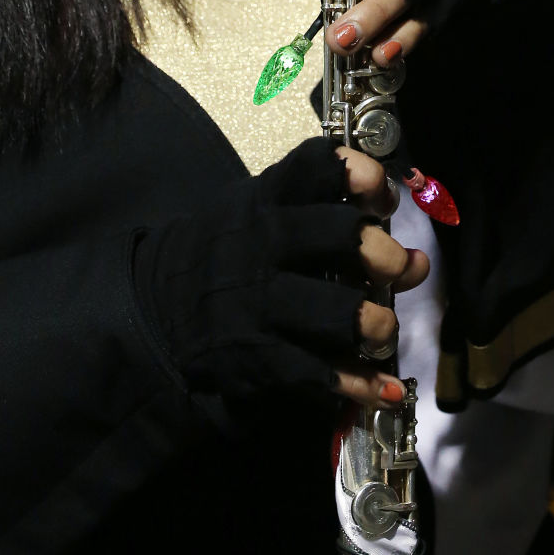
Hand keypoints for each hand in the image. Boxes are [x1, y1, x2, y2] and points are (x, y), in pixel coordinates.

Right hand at [137, 139, 428, 411]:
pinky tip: (385, 388)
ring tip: (381, 329)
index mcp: (265, 200)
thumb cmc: (223, 253)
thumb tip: (394, 217)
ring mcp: (259, 304)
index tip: (381, 198)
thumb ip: (315, 206)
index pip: (321, 166)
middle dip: (387, 255)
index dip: (364, 176)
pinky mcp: (257, 358)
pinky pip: (323, 374)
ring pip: (343, 313)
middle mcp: (263, 243)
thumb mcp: (253, 208)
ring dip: (379, 325)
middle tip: (400, 268)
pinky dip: (362, 385)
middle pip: (345, 236)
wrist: (153, 308)